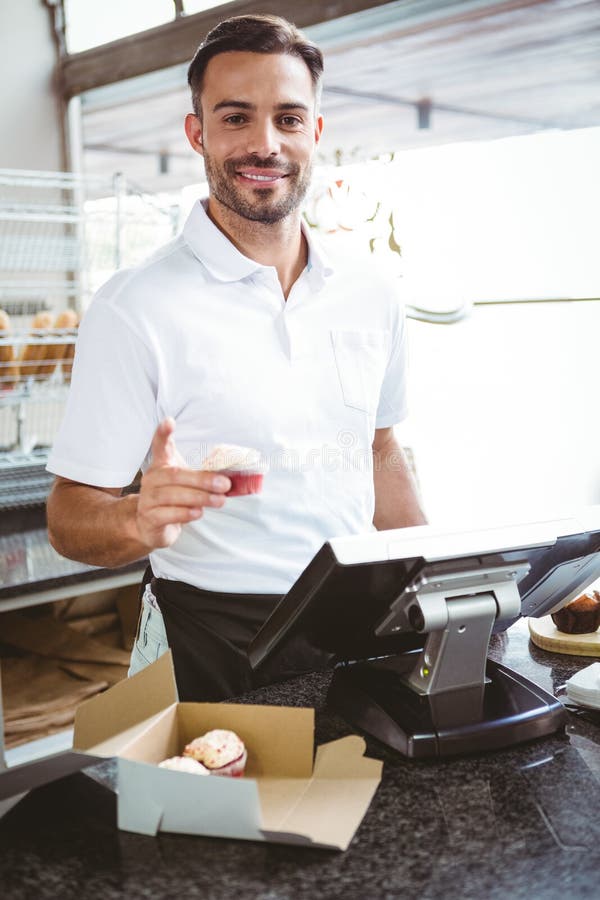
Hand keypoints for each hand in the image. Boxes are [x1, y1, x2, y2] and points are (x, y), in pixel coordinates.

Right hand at [134, 418, 230, 549]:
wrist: (152, 526)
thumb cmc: (175, 499)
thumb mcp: (187, 483)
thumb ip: (203, 475)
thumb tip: (230, 478)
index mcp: (161, 466)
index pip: (160, 446)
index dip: (163, 434)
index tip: (170, 421)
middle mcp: (151, 480)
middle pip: (175, 475)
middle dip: (202, 480)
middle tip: (225, 485)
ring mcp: (148, 499)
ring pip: (172, 495)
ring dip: (199, 497)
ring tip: (219, 500)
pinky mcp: (150, 518)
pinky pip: (167, 514)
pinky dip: (185, 513)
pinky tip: (198, 512)